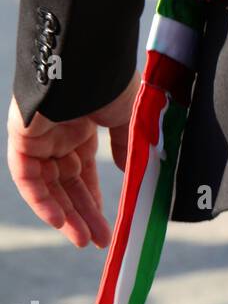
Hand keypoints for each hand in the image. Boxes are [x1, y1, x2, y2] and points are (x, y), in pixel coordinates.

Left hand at [6, 73, 139, 248]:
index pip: (84, 172)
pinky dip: (43, 202)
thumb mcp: (127, 117)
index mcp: (81, 128)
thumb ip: (126, 144)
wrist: (85, 63)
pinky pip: (29, 180)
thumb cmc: (109, 82)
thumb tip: (129, 170)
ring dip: (66, 215)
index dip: (95, 198)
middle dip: (84, 214)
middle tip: (100, 240)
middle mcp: (58, 136)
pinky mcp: (22, 141)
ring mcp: (39, 139)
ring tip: (86, 240)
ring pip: (49, 188)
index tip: (111, 221)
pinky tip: (61, 222)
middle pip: (68, 185)